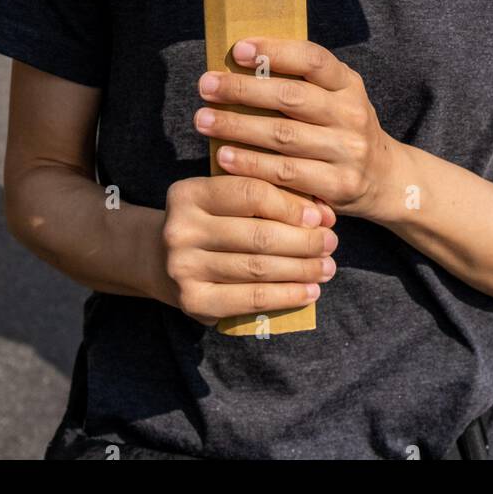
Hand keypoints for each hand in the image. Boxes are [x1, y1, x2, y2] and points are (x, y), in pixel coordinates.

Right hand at [160, 174, 337, 325]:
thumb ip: (271, 197)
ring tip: (327, 267)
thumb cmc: (211, 221)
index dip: (290, 205)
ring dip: (301, 270)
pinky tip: (310, 292)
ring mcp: (183, 267)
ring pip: (257, 268)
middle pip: (258, 234)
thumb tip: (323, 214)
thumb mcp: (228, 199)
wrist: (161, 259)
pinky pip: (250, 299)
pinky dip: (286, 296)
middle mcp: (180, 228)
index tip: (320, 216)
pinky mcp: (193, 301)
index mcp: (189, 193)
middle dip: (303, 241)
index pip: (250, 192)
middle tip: (331, 243)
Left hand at [194, 38, 393, 220]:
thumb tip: (244, 60)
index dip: (276, 51)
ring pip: (283, 137)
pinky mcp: (338, 186)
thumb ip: (302, 82)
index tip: (239, 50)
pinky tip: (224, 156)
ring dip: (238, 127)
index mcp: (349, 84)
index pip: (313, 59)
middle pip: (291, 97)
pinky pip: (285, 174)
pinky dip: (251, 165)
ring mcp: (347, 152)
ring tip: (204, 120)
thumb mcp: (337, 97)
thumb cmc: (343, 129)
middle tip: (206, 85)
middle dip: (243, 90)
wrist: (386, 179)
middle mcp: (352, 114)